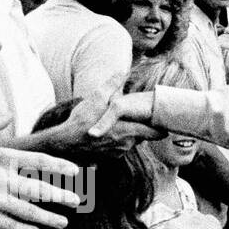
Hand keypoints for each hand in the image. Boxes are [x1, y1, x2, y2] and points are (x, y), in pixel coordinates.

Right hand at [0, 117, 81, 228]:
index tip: (75, 171)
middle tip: (77, 200)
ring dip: (48, 218)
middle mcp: (1, 178)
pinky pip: (8, 225)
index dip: (59, 167)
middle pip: (38, 189)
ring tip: (64, 222)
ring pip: (27, 211)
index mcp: (2, 157)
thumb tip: (8, 114)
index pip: (38, 161)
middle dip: (60, 196)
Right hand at [40, 96, 159, 154]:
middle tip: (143, 116)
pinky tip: (108, 132)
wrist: (64, 144)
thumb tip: (123, 71)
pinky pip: (119, 147)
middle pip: (144, 136)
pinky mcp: (108, 157)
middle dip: (144, 126)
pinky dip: (118, 140)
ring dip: (129, 133)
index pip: (156, 133)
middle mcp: (126, 145)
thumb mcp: (96, 99)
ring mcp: (117, 153)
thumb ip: (112, 86)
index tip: (163, 121)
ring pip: (131, 141)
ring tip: (122, 122)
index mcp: (128, 131)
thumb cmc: (81, 122)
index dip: (162, 127)